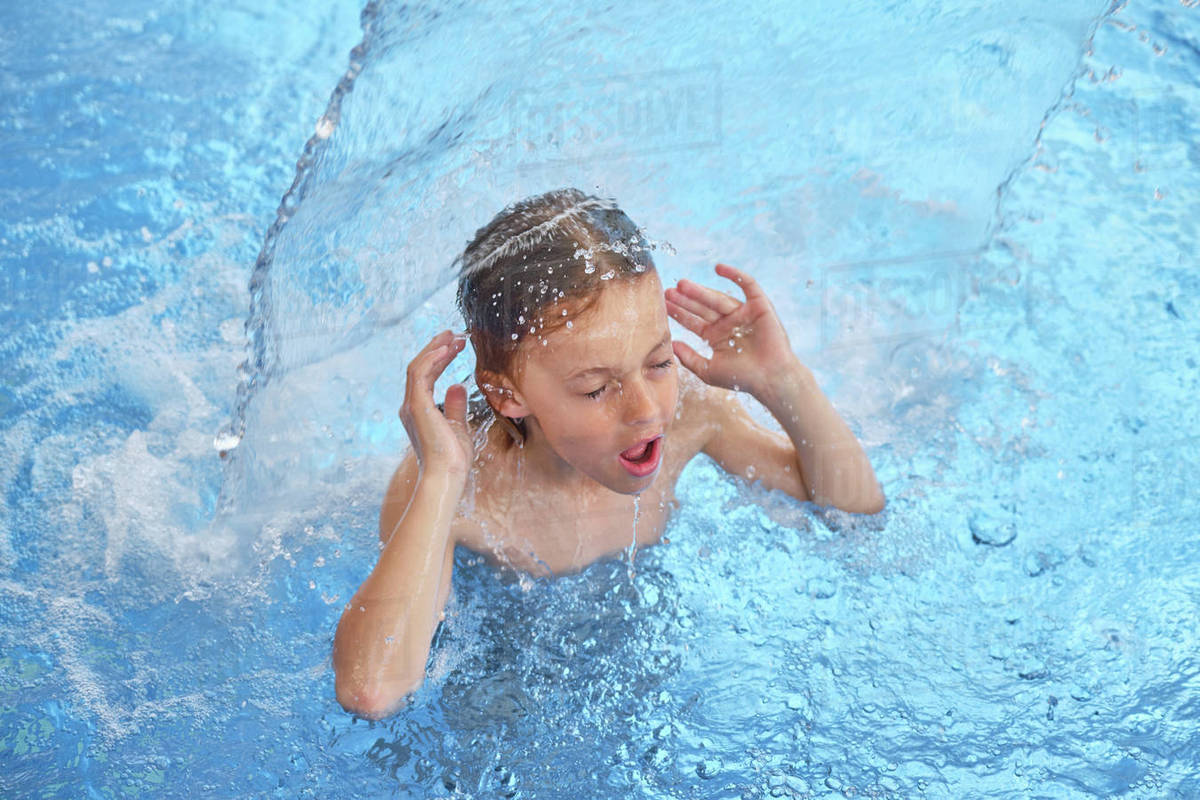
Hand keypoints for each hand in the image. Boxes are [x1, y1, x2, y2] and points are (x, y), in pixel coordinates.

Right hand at [398, 330, 471, 478]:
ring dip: (436, 349)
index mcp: (418, 411)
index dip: (440, 358)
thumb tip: (458, 385)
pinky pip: (420, 375)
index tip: (456, 345)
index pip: (426, 376)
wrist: (446, 476)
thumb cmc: (453, 459)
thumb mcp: (458, 428)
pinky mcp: (417, 407)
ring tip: (453, 337)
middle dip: (436, 348)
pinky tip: (446, 350)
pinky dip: (433, 359)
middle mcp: (410, 407)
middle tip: (453, 334)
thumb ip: (455, 406)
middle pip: (419, 367)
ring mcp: (412, 406)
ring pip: (418, 367)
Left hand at [665, 263, 795, 398]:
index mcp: (716, 336)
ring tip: (682, 284)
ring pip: (718, 298)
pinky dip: (735, 275)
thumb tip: (671, 345)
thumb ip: (689, 358)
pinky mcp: (759, 305)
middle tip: (668, 291)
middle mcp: (728, 322)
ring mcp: (743, 313)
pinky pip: (748, 285)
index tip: (664, 304)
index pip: (693, 321)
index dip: (679, 313)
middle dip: (686, 300)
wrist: (771, 378)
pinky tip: (718, 268)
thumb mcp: (708, 371)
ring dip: (701, 291)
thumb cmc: (741, 378)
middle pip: (702, 308)